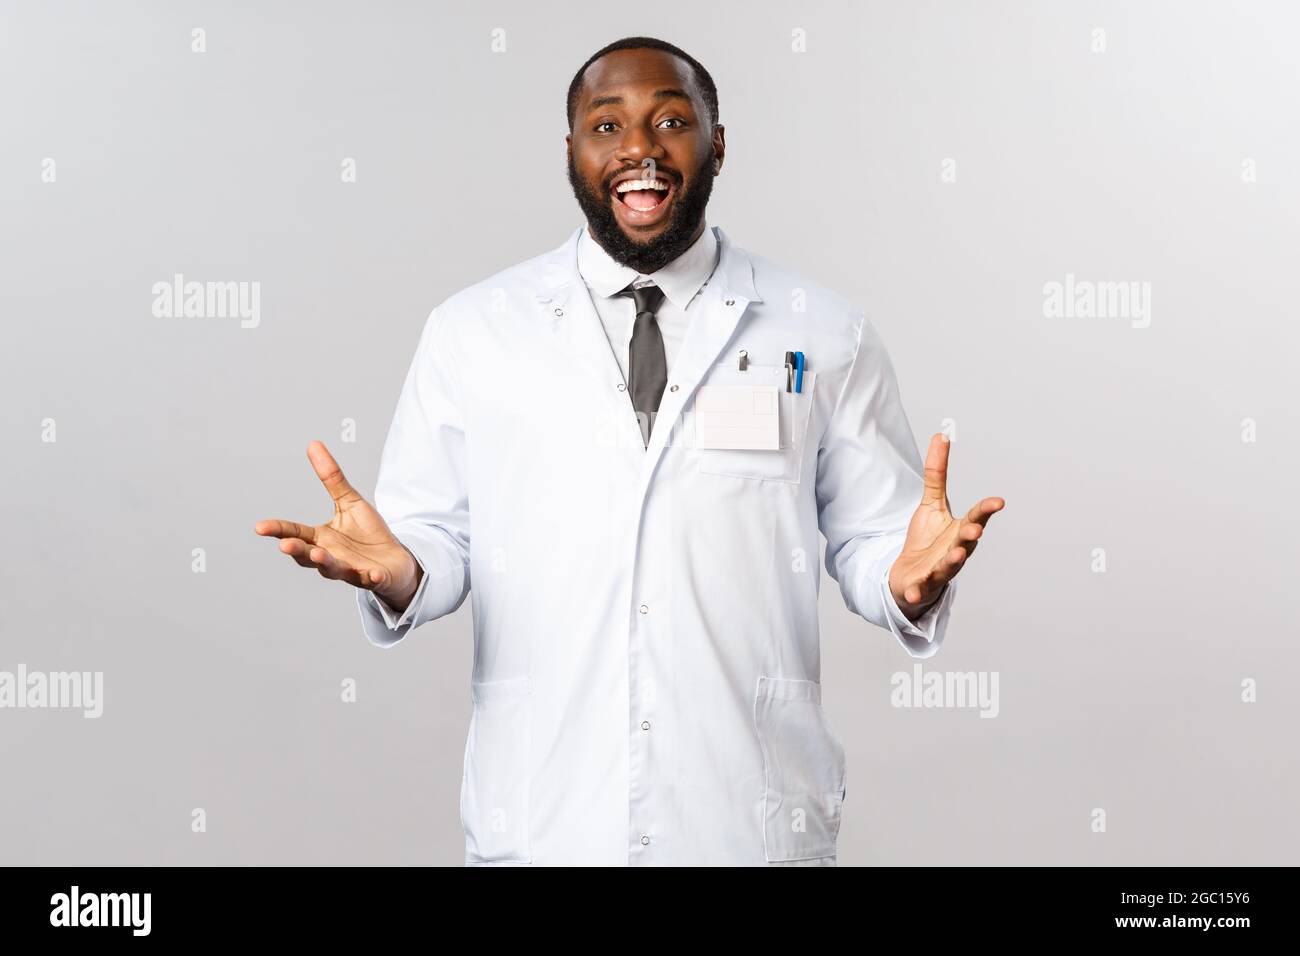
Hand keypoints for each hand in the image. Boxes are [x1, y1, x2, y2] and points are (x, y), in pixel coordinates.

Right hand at [254, 441, 422, 611]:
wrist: (395, 559)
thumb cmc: (369, 533)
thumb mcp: (350, 502)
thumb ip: (332, 478)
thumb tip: (313, 444)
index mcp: (321, 539)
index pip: (295, 533)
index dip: (278, 530)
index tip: (260, 527)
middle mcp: (330, 557)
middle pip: (308, 556)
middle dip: (297, 551)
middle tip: (285, 545)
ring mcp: (351, 570)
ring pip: (334, 570)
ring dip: (325, 563)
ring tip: (319, 555)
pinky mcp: (374, 578)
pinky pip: (371, 579)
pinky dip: (370, 577)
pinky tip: (373, 573)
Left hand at [888, 433, 1003, 621]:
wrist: (912, 576)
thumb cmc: (928, 539)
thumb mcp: (931, 503)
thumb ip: (937, 473)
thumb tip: (941, 436)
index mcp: (961, 530)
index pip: (977, 517)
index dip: (986, 510)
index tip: (999, 501)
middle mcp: (956, 551)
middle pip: (966, 543)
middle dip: (971, 536)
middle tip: (975, 530)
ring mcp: (940, 570)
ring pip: (948, 567)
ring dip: (953, 560)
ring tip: (955, 554)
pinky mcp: (921, 585)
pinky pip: (920, 590)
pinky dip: (917, 591)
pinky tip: (912, 592)